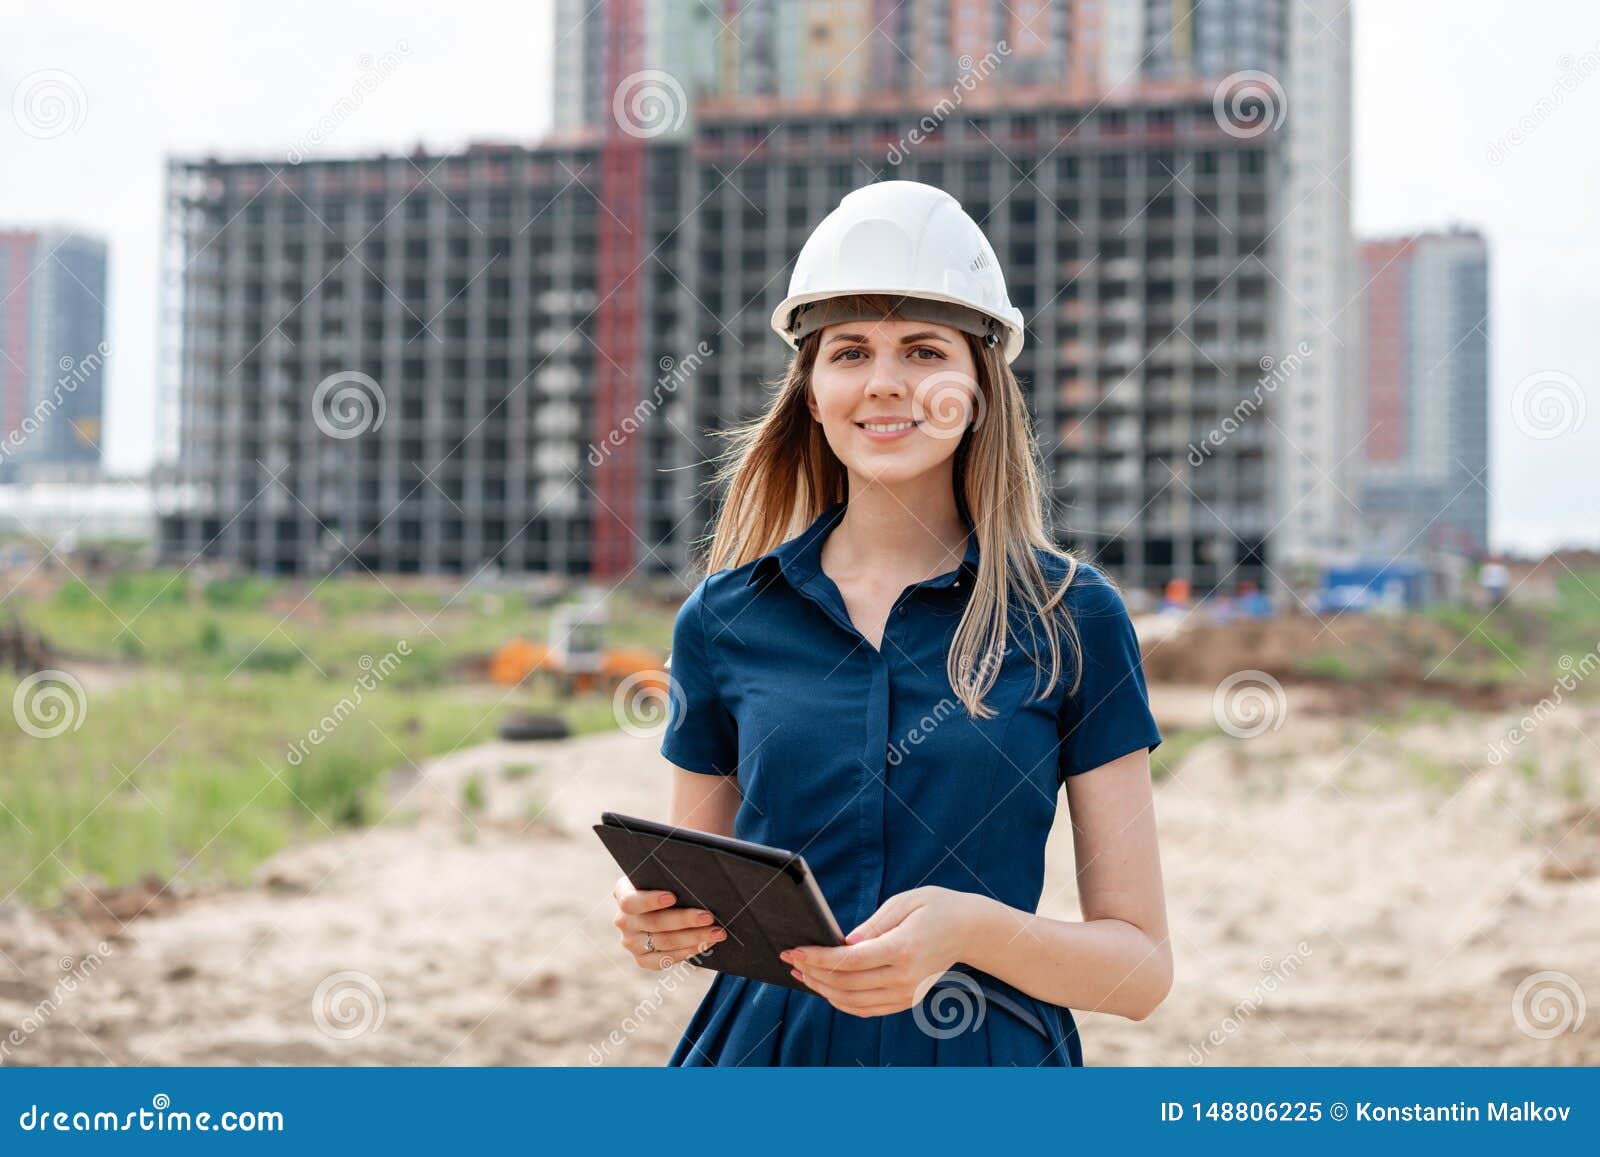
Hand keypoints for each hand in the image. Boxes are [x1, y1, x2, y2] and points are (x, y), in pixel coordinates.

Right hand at [610, 876, 726, 969]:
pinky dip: (688, 951)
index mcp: (623, 893)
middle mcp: (623, 920)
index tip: (673, 897)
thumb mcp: (662, 877)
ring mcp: (631, 942)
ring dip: (694, 937)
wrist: (661, 906)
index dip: (650, 900)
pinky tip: (705, 944)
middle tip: (708, 917)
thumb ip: (670, 878)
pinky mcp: (642, 959)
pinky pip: (665, 959)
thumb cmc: (666, 885)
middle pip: (654, 923)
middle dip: (685, 920)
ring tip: (717, 932)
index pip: (631, 901)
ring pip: (664, 942)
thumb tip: (698, 878)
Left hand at [779, 886, 989, 1016]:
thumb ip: (872, 925)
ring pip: (853, 1002)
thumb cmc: (935, 908)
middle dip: (813, 973)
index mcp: (902, 948)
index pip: (849, 961)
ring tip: (803, 976)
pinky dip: (843, 1003)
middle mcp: (904, 977)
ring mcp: (907, 993)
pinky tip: (827, 989)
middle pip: (846, 984)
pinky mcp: (907, 1000)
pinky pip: (868, 1009)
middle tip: (791, 961)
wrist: (968, 930)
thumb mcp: (903, 902)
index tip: (795, 951)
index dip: (818, 958)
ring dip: (823, 991)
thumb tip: (843, 943)